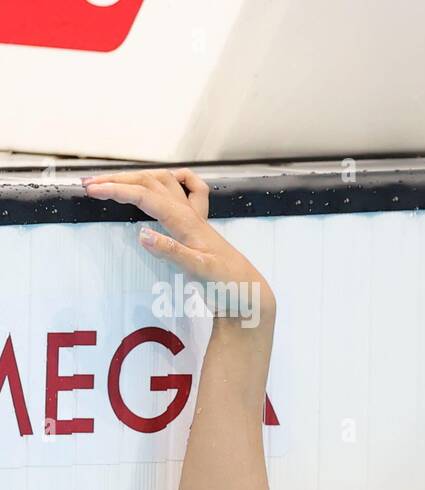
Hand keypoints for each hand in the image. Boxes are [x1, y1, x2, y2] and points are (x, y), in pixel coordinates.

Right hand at [83, 168, 275, 321]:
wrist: (249, 292)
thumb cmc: (228, 284)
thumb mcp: (201, 272)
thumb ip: (173, 252)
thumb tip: (142, 234)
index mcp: (187, 223)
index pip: (147, 197)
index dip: (118, 191)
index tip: (91, 191)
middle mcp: (191, 215)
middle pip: (152, 183)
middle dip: (120, 180)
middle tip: (89, 185)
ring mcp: (196, 219)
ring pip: (166, 183)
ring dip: (139, 177)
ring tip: (112, 182)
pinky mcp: (199, 228)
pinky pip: (192, 192)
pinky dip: (179, 180)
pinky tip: (170, 178)